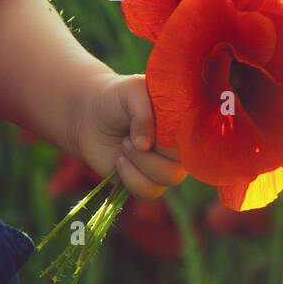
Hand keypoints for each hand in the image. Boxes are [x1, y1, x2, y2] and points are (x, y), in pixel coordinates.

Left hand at [71, 72, 187, 198]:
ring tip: (124, 145)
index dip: (169, 142)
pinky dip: (129, 177)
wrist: (90, 115)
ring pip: (166, 180)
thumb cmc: (116, 99)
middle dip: (148, 154)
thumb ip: (143, 112)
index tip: (152, 129)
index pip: (192, 144)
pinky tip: (119, 160)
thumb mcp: (132, 91)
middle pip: (179, 168)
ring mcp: (163, 168)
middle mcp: (177, 150)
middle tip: (129, 138)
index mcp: (182, 126)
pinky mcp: (145, 183)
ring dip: (138, 163)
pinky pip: (148, 192)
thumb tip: (145, 146)